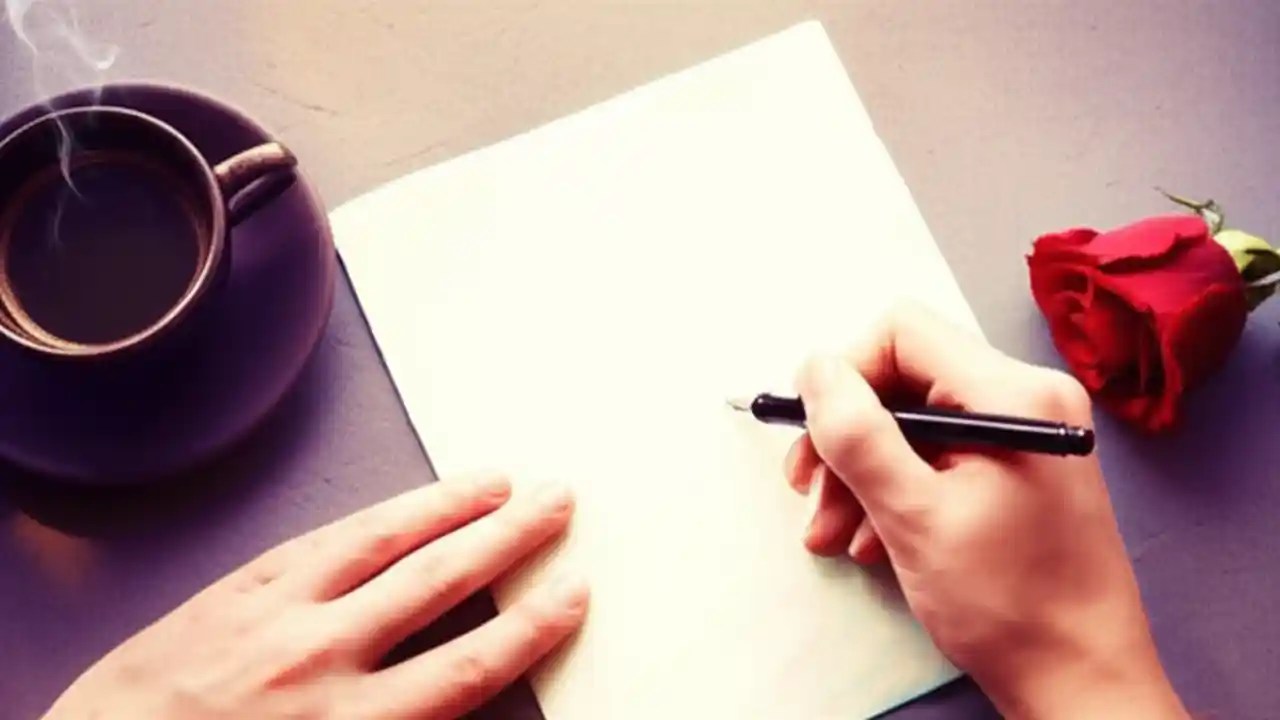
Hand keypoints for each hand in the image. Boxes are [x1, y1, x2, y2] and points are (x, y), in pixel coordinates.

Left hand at [43, 475, 586, 719]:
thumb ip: (395, 719)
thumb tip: (457, 688)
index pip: (468, 667)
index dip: (530, 626)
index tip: (571, 593)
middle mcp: (322, 660)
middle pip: (440, 583)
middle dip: (509, 539)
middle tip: (556, 503)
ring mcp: (278, 612)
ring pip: (383, 542)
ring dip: (450, 507)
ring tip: (500, 481)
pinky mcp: (240, 586)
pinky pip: (322, 537)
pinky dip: (375, 514)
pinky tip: (408, 501)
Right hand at [785, 305, 1186, 719]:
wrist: (1080, 680)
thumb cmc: (1012, 604)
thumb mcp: (914, 516)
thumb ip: (858, 434)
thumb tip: (816, 369)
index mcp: (1012, 394)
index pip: (902, 332)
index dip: (845, 375)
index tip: (815, 434)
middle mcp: (1024, 398)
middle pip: (902, 379)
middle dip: (847, 437)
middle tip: (808, 491)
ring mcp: (1022, 434)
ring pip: (912, 423)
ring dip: (861, 474)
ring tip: (834, 533)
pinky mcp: (1016, 469)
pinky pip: (937, 457)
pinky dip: (895, 491)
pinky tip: (874, 541)